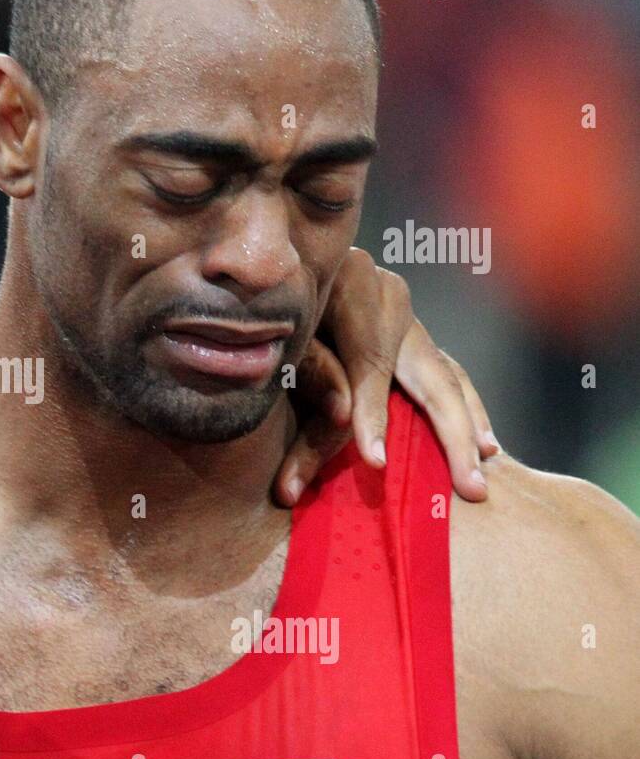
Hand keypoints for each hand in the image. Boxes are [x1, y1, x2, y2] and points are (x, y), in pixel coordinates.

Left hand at [275, 248, 497, 506]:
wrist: (275, 269)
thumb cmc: (272, 307)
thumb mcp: (284, 333)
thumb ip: (312, 370)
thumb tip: (345, 416)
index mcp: (355, 287)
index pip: (371, 364)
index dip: (374, 415)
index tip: (376, 462)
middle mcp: (391, 299)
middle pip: (432, 374)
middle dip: (452, 435)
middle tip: (469, 489)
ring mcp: (406, 316)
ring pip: (449, 377)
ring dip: (468, 426)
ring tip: (483, 468)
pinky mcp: (411, 335)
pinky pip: (447, 376)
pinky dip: (466, 410)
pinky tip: (485, 443)